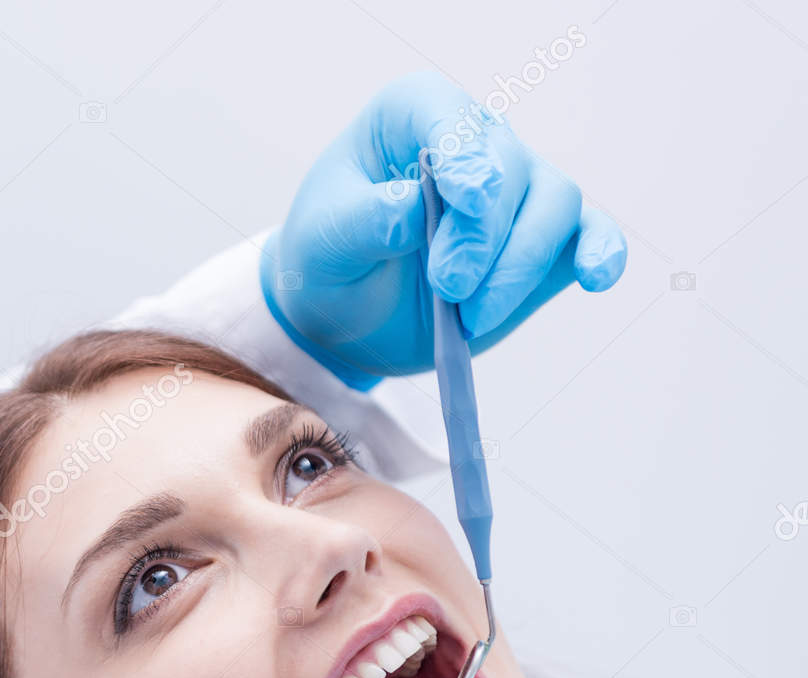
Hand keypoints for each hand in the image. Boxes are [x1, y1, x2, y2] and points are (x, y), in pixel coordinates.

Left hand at [266, 71, 627, 383]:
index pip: (450, 116)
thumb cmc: (331, 258)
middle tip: (446, 285)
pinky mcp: (545, 243)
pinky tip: (595, 277)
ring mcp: (518, 190)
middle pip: (512, 169)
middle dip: (483, 235)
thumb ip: (365, 221)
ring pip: (555, 204)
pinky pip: (591, 234)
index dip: (463, 153)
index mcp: (414, 113)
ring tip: (469, 316)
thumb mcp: (324, 242)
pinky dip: (601, 253)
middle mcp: (477, 140)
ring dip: (519, 264)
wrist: (347, 313)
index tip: (464, 196)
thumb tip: (412, 208)